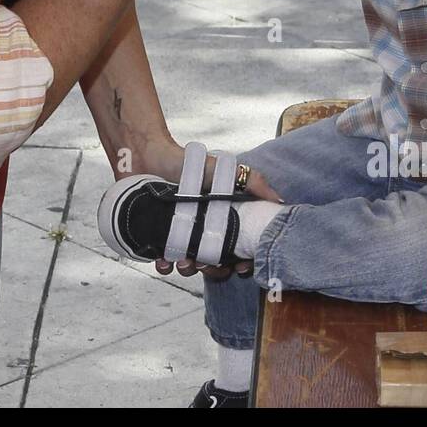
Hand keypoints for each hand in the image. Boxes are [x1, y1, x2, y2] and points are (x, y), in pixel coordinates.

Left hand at [145, 143, 282, 281]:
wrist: (147, 156)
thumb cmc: (187, 163)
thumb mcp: (224, 169)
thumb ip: (253, 181)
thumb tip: (279, 201)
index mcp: (220, 222)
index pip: (236, 250)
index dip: (241, 261)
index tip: (241, 265)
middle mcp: (201, 233)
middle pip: (213, 263)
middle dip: (213, 269)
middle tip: (207, 264)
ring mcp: (179, 238)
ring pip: (189, 266)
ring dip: (188, 271)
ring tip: (184, 262)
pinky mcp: (156, 239)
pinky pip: (163, 260)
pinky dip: (164, 265)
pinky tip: (164, 261)